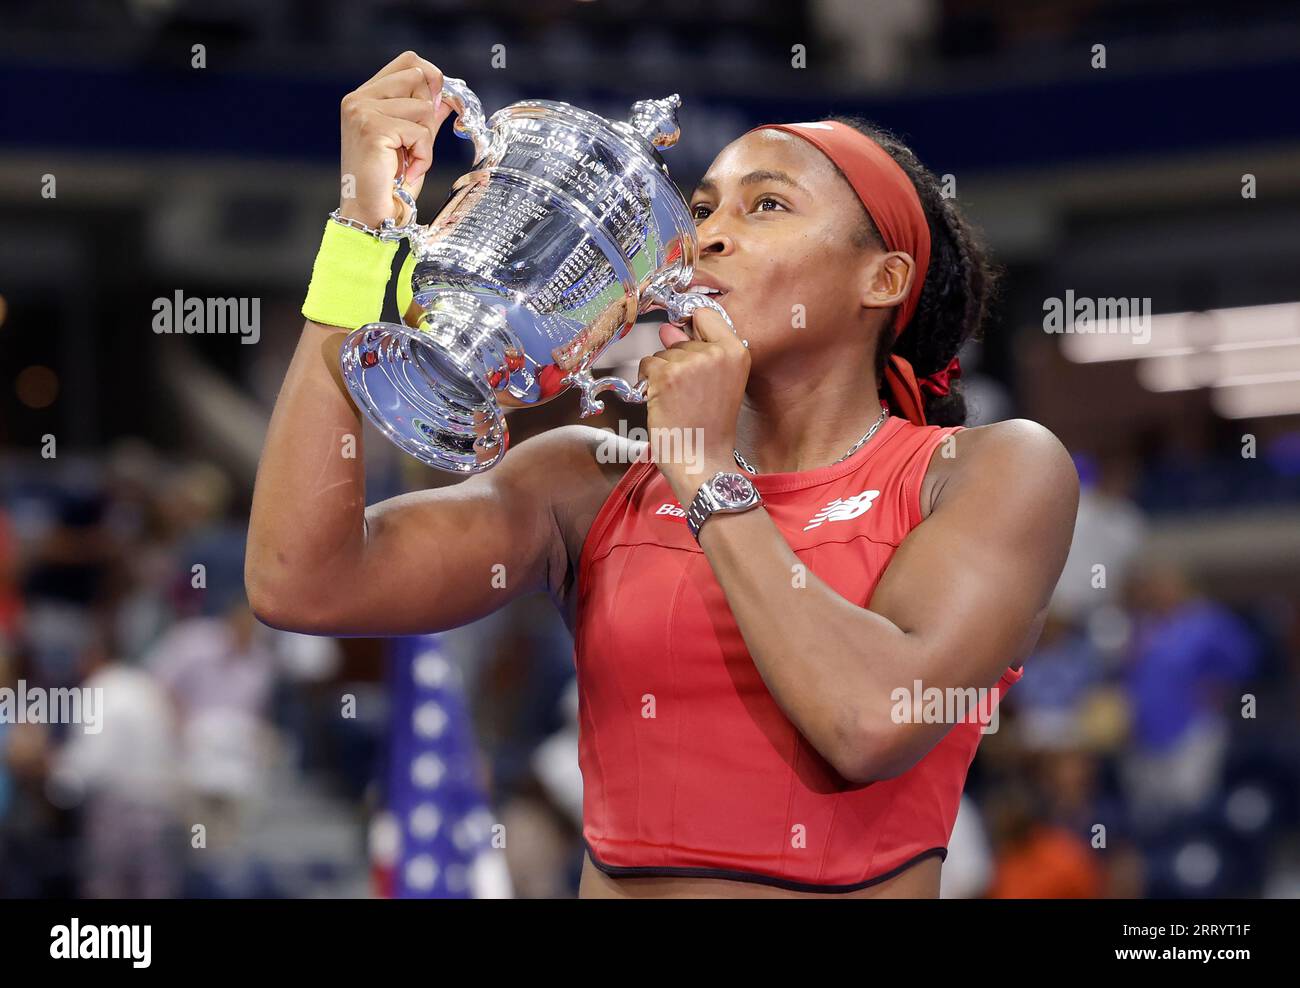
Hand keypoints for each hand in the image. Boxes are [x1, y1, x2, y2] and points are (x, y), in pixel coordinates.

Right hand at [337, 51, 453, 228]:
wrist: (370, 215)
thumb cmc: (389, 184)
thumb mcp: (413, 142)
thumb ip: (427, 117)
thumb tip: (448, 98)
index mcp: (364, 96)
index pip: (409, 62)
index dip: (431, 79)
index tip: (437, 105)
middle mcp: (359, 98)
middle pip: (419, 77)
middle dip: (429, 112)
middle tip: (415, 143)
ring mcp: (362, 111)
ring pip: (423, 108)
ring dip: (425, 141)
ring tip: (408, 162)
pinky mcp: (372, 129)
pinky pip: (420, 132)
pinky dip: (423, 156)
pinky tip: (407, 171)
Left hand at [637, 308, 749, 504]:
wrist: (702, 460)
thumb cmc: (711, 428)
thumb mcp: (718, 382)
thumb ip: (698, 350)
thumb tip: (668, 328)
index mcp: (737, 352)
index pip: (706, 314)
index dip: (691, 325)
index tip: (685, 335)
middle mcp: (716, 353)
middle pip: (681, 337)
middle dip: (677, 360)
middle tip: (689, 393)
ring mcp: (691, 363)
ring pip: (662, 353)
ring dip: (663, 374)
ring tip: (679, 401)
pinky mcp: (667, 375)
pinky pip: (647, 365)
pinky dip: (648, 382)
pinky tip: (663, 401)